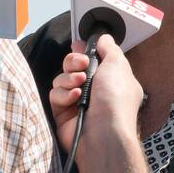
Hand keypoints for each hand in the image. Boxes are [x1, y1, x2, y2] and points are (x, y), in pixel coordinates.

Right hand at [48, 34, 143, 155]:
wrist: (104, 133)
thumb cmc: (115, 101)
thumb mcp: (118, 66)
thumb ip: (110, 49)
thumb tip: (104, 38)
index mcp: (110, 80)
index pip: (93, 60)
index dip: (84, 51)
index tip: (79, 46)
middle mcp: (93, 91)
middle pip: (73, 66)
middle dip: (74, 61)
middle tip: (82, 65)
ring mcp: (77, 102)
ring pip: (61, 79)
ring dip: (69, 78)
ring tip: (80, 84)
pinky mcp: (63, 113)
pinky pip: (55, 95)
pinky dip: (64, 94)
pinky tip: (74, 98)